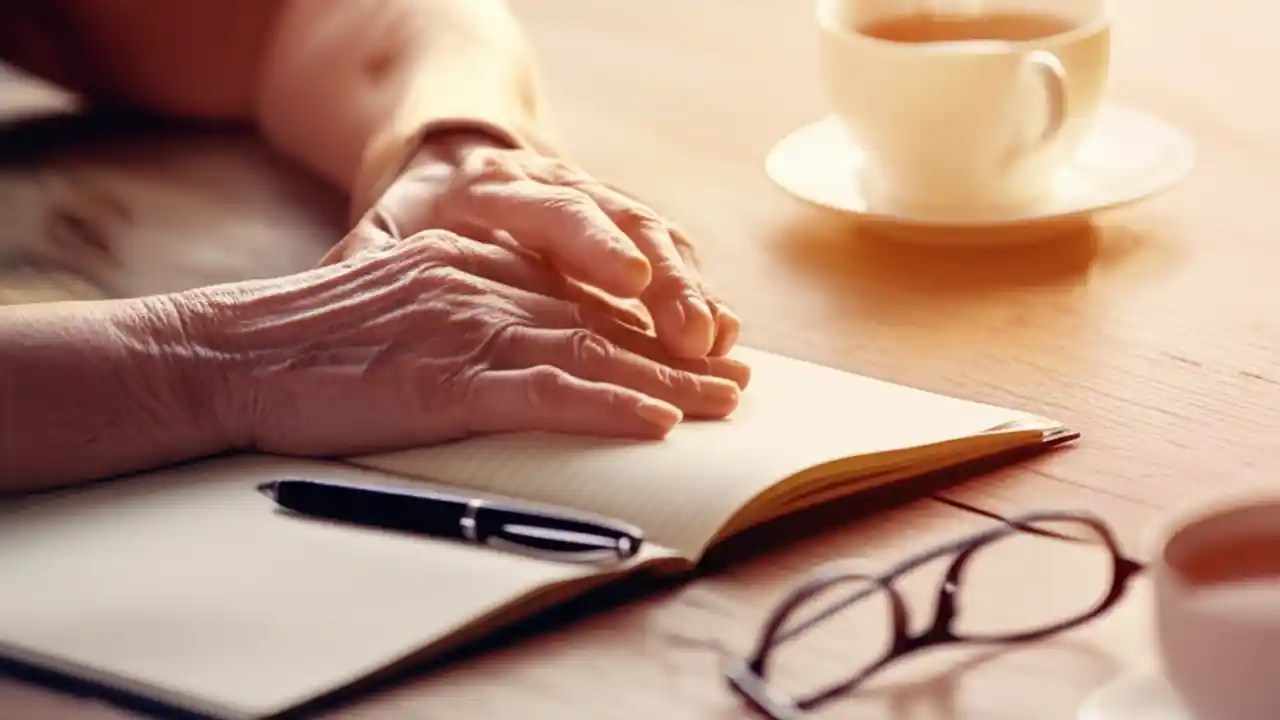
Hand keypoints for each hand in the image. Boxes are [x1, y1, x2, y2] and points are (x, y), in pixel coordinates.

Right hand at [188, 230, 749, 456]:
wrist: (234, 354)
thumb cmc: (309, 346)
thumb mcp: (399, 309)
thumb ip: (461, 317)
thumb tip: (519, 353)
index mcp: (471, 267)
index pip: (576, 300)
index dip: (644, 328)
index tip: (694, 349)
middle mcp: (481, 287)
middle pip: (600, 325)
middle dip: (676, 355)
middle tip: (736, 378)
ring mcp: (468, 329)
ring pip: (589, 354)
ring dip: (665, 383)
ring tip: (720, 406)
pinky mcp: (448, 378)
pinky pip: (546, 391)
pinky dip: (606, 407)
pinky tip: (653, 422)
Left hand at [326, 130, 740, 359]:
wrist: (456, 170)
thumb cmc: (416, 216)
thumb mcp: (382, 236)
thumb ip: (369, 261)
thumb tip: (347, 287)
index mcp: (496, 187)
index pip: (552, 209)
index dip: (596, 246)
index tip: (629, 283)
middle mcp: (560, 189)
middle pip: (624, 225)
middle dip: (665, 281)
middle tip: (693, 336)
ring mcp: (600, 208)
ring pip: (658, 241)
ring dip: (692, 293)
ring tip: (718, 345)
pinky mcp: (625, 234)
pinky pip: (672, 259)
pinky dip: (699, 296)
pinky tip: (723, 336)